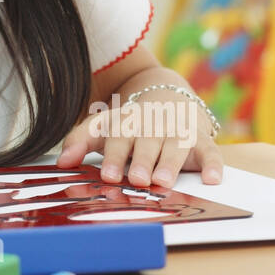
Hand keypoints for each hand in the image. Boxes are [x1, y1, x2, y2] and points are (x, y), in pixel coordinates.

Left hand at [54, 94, 222, 187]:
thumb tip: (61, 162)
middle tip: (138, 179)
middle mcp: (153, 127)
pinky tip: (212, 179)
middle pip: (147, 144)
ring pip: (175, 147)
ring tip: (163, 181)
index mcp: (127, 124)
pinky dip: (213, 165)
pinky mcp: (201, 139)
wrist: (165, 93)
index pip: (119, 139)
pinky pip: (210, 152)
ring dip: (170, 164)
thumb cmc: (131, 123)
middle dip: (142, 161)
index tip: (109, 175)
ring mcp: (178, 132)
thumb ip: (81, 141)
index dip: (114, 157)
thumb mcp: (104, 126)